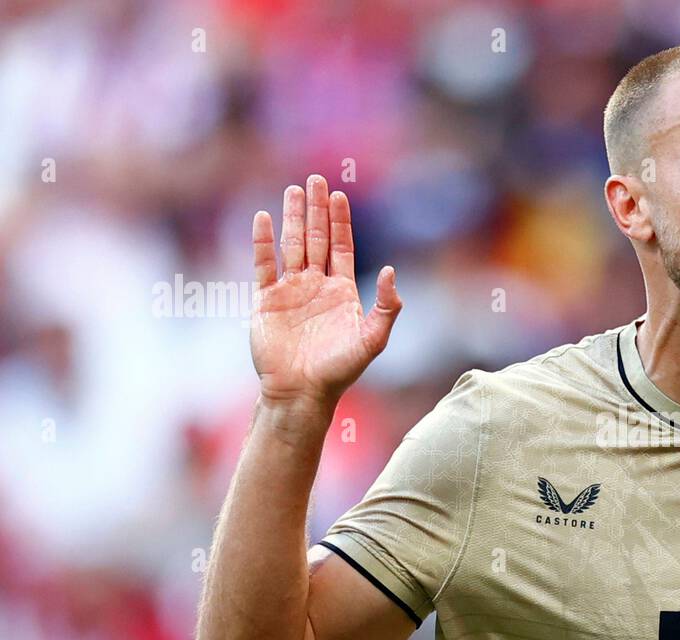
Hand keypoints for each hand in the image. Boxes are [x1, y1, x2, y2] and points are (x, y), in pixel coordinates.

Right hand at [250, 174, 401, 407]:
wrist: (301, 391)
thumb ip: (386, 307)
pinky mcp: (266, 300)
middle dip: (317, 210)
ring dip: (293, 218)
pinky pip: (263, 265)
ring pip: (291, 246)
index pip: (341, 247)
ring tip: (294, 190)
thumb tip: (389, 270)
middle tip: (316, 179)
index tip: (341, 195)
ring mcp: (290, 291)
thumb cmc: (339, 370)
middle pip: (316, 239)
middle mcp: (316, 287)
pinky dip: (262, 242)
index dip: (341, 222)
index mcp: (341, 292)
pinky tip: (263, 218)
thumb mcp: (372, 340)